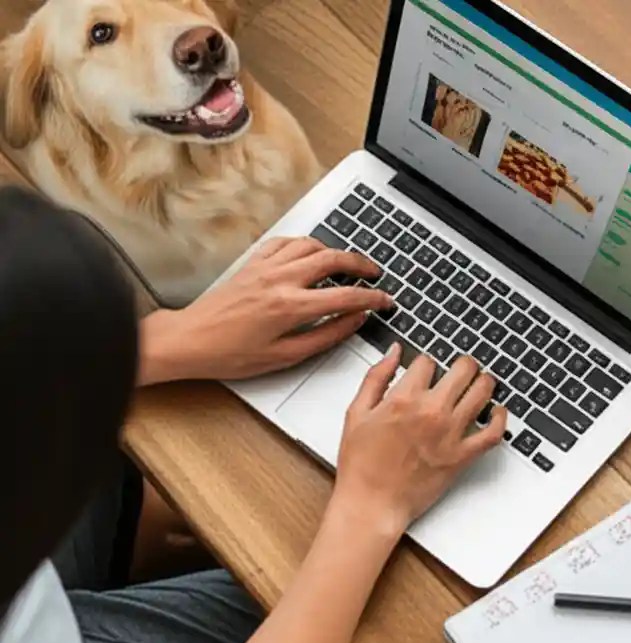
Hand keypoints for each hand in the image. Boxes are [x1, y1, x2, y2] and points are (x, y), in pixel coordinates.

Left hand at [138, 237, 392, 384]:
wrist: (189, 341)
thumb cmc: (229, 354)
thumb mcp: (285, 356)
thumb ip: (325, 336)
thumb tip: (353, 321)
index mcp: (290, 307)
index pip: (345, 295)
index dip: (373, 297)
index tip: (385, 300)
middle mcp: (280, 280)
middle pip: (333, 258)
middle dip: (360, 264)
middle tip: (374, 274)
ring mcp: (265, 268)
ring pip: (310, 245)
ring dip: (333, 251)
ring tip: (345, 263)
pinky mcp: (252, 264)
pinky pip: (285, 243)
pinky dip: (304, 244)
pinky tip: (310, 253)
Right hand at [333, 346, 507, 531]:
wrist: (372, 504)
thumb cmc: (361, 465)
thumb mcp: (356, 413)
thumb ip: (376, 377)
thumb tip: (394, 351)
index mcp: (404, 399)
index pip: (427, 362)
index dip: (426, 363)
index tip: (426, 370)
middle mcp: (431, 412)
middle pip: (463, 369)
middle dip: (462, 364)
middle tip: (461, 369)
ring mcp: (450, 434)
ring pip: (483, 392)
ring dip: (484, 382)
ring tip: (481, 382)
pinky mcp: (462, 456)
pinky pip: (493, 433)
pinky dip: (501, 419)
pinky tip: (497, 411)